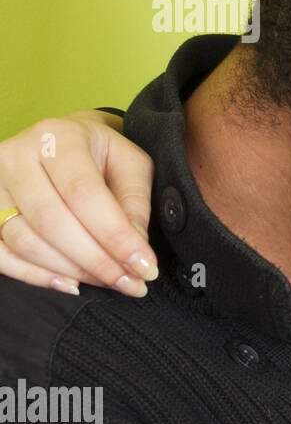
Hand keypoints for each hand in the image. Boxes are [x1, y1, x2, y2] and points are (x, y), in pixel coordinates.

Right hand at [0, 110, 155, 294]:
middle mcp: (17, 158)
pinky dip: (34, 275)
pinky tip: (70, 284)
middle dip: (97, 260)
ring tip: (111, 282)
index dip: (115, 236)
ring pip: (25, 241)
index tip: (144, 266)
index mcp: (59, 138)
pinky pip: (0, 253)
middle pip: (52, 221)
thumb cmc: (103, 154)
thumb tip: (135, 250)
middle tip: (132, 282)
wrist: (66, 142)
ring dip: (71, 271)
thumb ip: (135, 203)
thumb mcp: (133, 164)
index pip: (84, 193)